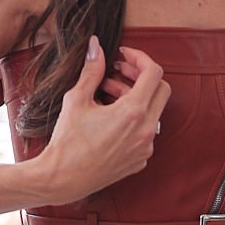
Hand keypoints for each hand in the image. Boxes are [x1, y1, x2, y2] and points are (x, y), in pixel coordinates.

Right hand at [43, 37, 169, 201]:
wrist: (63, 178)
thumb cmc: (67, 141)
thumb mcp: (77, 99)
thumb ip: (92, 70)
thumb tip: (96, 46)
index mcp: (133, 112)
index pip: (154, 73)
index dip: (140, 57)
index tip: (123, 55)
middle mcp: (145, 130)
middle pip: (161, 90)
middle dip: (141, 76)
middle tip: (119, 72)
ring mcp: (145, 147)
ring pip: (152, 112)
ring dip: (135, 98)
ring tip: (107, 94)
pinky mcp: (140, 160)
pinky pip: (145, 132)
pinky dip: (133, 120)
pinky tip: (110, 119)